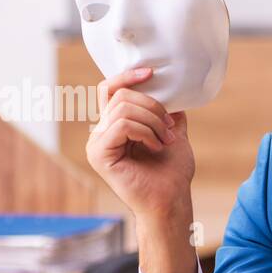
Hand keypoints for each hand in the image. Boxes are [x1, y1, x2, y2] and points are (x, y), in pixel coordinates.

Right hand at [86, 67, 193, 219]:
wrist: (172, 199)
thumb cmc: (172, 172)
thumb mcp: (174, 133)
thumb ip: (168, 113)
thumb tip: (174, 92)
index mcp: (114, 126)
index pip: (110, 89)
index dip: (127, 77)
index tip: (151, 73)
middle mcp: (101, 133)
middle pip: (120, 96)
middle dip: (153, 106)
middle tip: (170, 128)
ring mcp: (97, 144)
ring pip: (123, 109)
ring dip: (153, 121)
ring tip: (166, 139)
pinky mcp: (98, 154)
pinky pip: (122, 125)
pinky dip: (145, 132)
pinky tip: (156, 146)